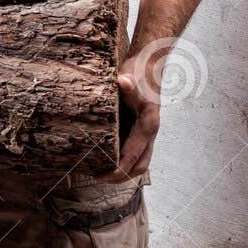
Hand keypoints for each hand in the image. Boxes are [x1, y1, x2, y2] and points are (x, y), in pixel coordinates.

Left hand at [98, 56, 161, 181]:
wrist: (148, 68)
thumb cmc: (139, 75)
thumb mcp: (132, 78)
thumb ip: (127, 83)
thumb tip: (122, 81)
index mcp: (148, 126)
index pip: (133, 156)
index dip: (118, 169)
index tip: (103, 176)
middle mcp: (149, 134)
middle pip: (139, 166)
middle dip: (121, 176)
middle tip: (99, 178)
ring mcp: (145, 135)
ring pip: (138, 162)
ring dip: (122, 171)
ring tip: (100, 174)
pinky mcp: (139, 132)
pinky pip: (133, 152)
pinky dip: (121, 160)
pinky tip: (104, 159)